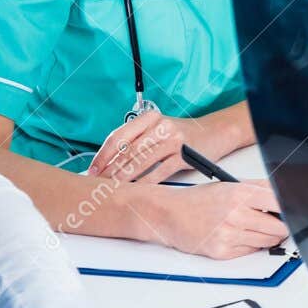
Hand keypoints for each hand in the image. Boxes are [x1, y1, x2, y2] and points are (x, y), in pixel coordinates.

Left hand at [86, 109, 201, 183]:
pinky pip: (158, 172)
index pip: (119, 136)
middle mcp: (161, 126)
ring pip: (140, 162)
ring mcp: (173, 140)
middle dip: (110, 170)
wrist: (215, 132)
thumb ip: (138, 139)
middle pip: (127, 151)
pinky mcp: (183, 156)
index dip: (103, 155)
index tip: (93, 169)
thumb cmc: (182, 134)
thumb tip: (110, 161)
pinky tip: (135, 190)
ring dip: (123, 178)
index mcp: (150, 117)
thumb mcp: (159, 128)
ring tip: (111, 188)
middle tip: (98, 183)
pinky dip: (144, 183)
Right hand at [150, 180, 289, 259]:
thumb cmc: (199, 200)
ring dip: (269, 237)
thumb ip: (259, 188)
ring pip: (268, 242)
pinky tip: (241, 235)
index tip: (294, 212)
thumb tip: (285, 193)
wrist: (169, 215)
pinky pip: (251, 251)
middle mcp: (235, 215)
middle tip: (278, 223)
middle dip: (282, 226)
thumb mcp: (230, 185)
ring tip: (257, 228)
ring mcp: (229, 235)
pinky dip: (251, 245)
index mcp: (239, 194)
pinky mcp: (222, 252)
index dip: (290, 210)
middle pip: (279, 228)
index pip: (280, 204)